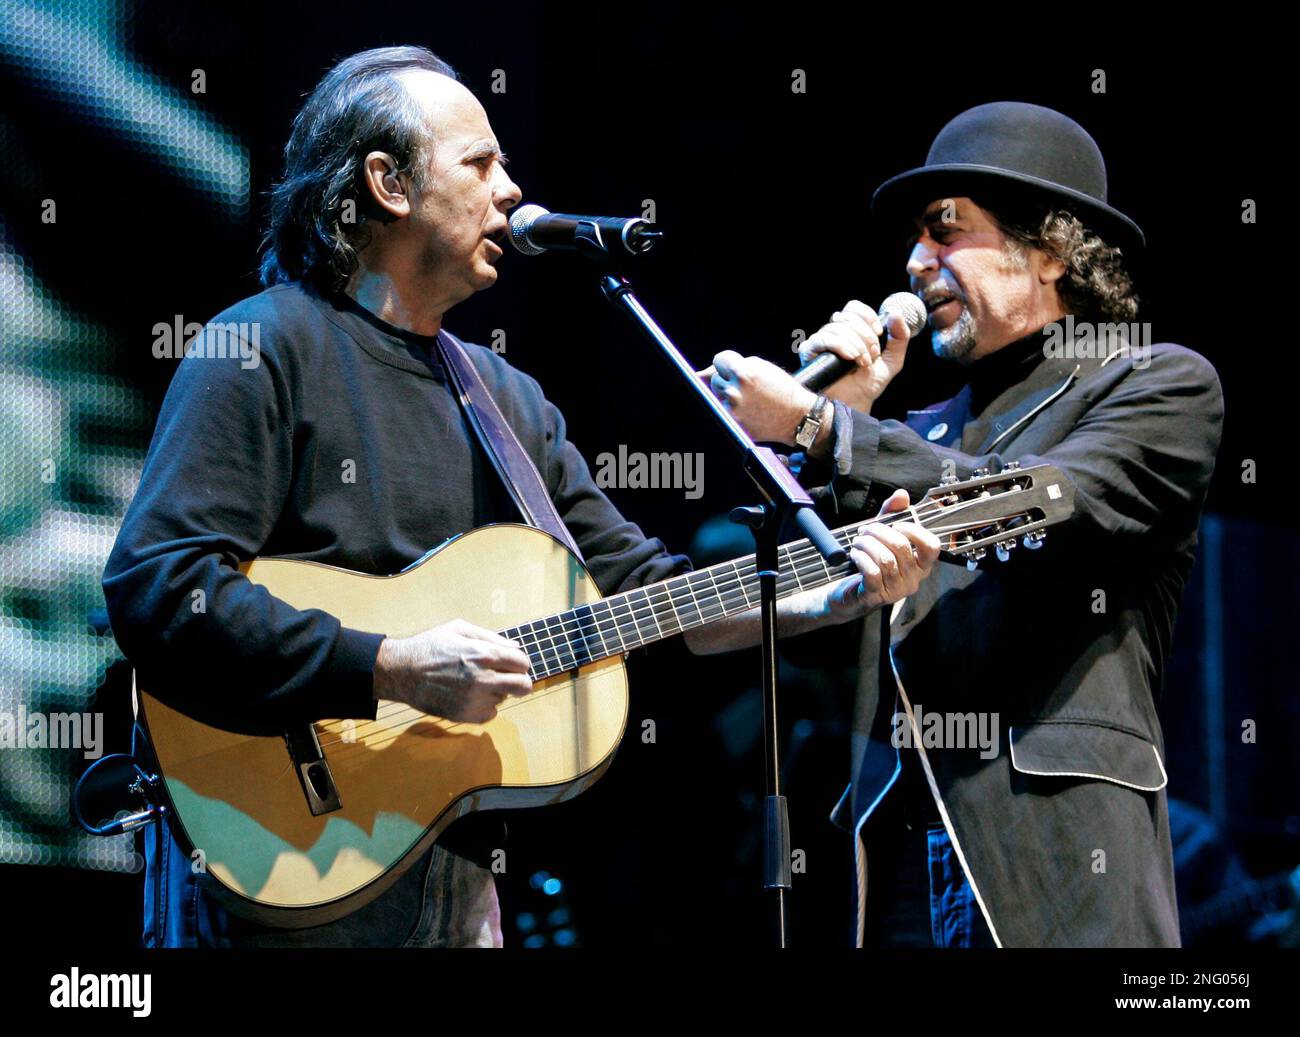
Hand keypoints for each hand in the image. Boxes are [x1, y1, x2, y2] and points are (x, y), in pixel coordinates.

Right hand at [373, 619, 532, 723]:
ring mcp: (474, 700)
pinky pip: (491, 714)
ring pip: (504, 699)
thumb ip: (490, 637)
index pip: (523, 663)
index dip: (519, 662)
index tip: (512, 663)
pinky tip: (471, 696)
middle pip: (523, 686)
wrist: (403, 672)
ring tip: (476, 682)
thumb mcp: (459, 629)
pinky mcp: (465, 715)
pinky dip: (485, 706)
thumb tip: (514, 647)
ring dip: (496, 691)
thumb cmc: (430, 646)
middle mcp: (483, 679)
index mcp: (484, 654)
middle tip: (508, 677)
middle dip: (520, 681)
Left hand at [706, 350, 819, 445]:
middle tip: (748, 388)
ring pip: (716, 395)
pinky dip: (732, 409)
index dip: (729, 365)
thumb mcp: (761, 368)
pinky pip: (722, 410)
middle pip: (715, 379)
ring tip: (749, 399)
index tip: (737, 371)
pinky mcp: (733, 423)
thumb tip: (697, 375)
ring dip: (727, 395)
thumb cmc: (781, 389)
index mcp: (743, 372)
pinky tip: (749, 410)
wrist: (797, 416)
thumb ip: (731, 366)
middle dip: (728, 380)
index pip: (719, 360)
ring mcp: (733, 409)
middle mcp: (735, 391)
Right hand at [798, 299, 914, 414]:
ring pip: (837, 327)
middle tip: (873, 354)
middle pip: (847, 316)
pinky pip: (823, 338)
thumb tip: (896, 313)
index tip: (879, 333)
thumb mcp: (893, 359)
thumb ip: (900, 337)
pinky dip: (841, 345)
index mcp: (851, 331)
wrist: (856, 404)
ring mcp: (821, 342)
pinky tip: (850, 358)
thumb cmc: (869, 384)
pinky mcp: (810, 352)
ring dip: (856, 345)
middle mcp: (834, 333)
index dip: (867, 316)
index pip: (853, 308)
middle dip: (865, 335)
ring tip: (863, 363)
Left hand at [824, 489, 939, 619]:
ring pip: (885, 559)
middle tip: (865, 530)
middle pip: (902, 547)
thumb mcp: (881, 534)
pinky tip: (854, 554)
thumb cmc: (870, 561)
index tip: (895, 524)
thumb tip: (902, 495)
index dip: (914, 530)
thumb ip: (892, 514)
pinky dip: (861, 558)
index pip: (932, 546)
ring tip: (858, 541)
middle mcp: (913, 579)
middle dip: (879, 532)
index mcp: (920, 564)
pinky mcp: (876, 596)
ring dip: (867, 544)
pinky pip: (872, 572)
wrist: (847, 591)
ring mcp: (896, 590)